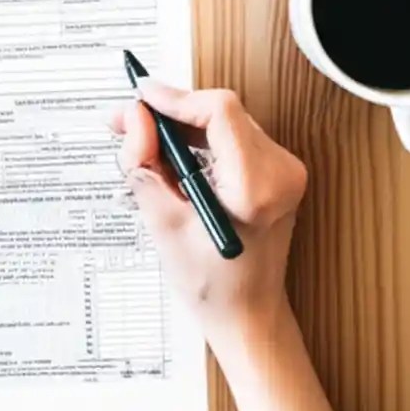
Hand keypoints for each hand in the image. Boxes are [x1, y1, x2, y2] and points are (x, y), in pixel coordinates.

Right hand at [114, 80, 306, 334]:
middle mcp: (281, 172)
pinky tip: (169, 156)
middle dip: (169, 113)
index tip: (140, 96)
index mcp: (258, 187)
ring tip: (141, 144)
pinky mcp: (276, 172)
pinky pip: (231, 138)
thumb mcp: (163, 225)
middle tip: (125, 123)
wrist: (247, 314)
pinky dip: (197, 140)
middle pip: (219, 113)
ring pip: (223, 122)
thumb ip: (144, 166)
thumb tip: (133, 121)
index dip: (174, 98)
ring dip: (180, 127)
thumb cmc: (213, 285)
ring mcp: (284, 170)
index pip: (219, 111)